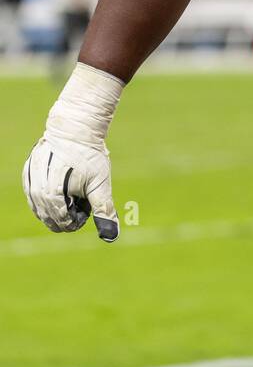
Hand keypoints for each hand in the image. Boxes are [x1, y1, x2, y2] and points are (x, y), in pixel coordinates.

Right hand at [21, 62, 123, 241]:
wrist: (75, 130)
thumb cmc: (90, 157)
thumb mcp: (101, 185)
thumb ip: (104, 211)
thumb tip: (111, 237)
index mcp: (53, 194)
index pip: (62, 222)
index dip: (76, 222)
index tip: (86, 213)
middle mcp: (37, 188)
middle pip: (48, 217)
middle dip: (64, 217)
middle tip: (78, 206)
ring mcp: (30, 179)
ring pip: (38, 207)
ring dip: (53, 210)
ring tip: (69, 199)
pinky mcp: (27, 171)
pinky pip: (31, 194)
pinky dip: (43, 199)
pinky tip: (56, 194)